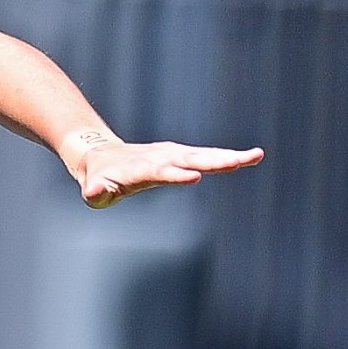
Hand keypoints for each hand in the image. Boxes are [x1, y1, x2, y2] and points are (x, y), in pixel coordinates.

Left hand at [70, 135, 264, 207]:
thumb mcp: (93, 189)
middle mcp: (162, 157)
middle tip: (238, 162)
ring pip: (204, 155)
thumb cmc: (99, 178)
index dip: (176, 175)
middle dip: (213, 161)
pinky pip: (207, 156)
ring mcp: (174, 154)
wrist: (104, 156)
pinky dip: (227, 156)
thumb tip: (92, 194)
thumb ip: (95, 192)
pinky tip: (250, 157)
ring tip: (255, 156)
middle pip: (190, 159)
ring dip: (229, 156)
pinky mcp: (182, 155)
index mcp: (142, 169)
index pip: (161, 172)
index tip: (194, 176)